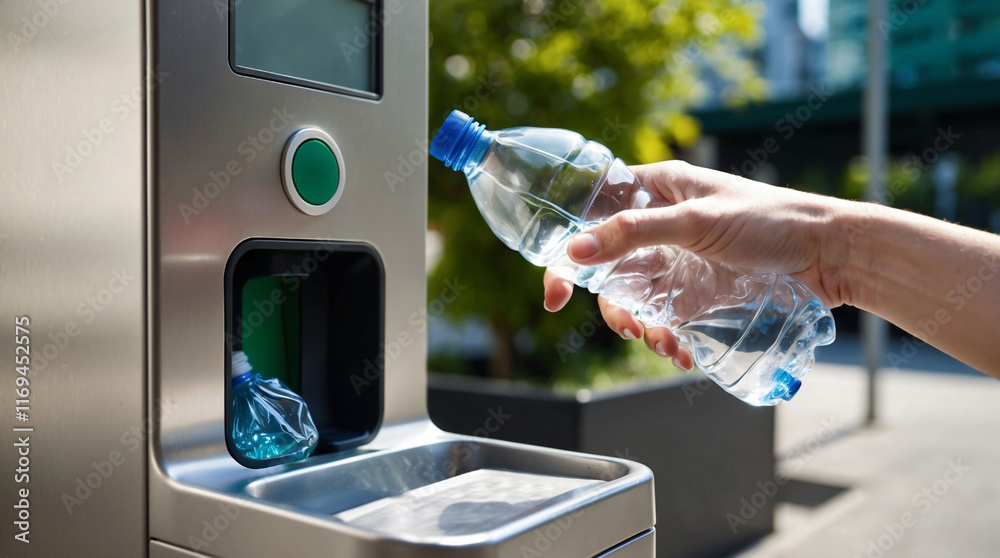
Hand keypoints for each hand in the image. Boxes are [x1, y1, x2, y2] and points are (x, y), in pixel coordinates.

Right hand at [543, 160, 852, 368]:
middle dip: (611, 303)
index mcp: (656, 190)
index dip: (566, 249)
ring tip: (663, 343)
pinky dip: (665, 336)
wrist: (832, 254)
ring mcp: (680, 259)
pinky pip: (666, 316)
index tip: (555, 292)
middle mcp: (662, 224)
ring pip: (636, 298)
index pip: (591, 213)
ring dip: (640, 325)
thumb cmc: (772, 221)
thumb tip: (574, 251)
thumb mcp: (698, 222)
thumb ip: (634, 233)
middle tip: (627, 326)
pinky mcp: (700, 290)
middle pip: (609, 266)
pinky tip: (682, 351)